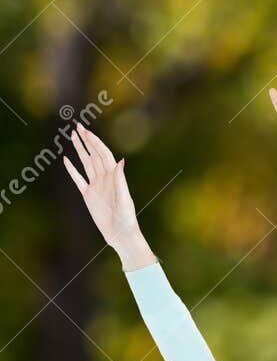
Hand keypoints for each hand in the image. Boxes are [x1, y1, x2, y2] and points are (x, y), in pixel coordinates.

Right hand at [63, 123, 153, 268]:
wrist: (121, 234)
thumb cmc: (126, 218)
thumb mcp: (124, 198)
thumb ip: (120, 180)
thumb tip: (120, 161)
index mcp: (114, 177)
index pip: (103, 155)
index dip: (95, 142)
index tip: (85, 131)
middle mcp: (104, 179)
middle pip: (93, 155)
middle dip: (86, 140)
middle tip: (76, 126)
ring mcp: (96, 186)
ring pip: (86, 164)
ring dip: (79, 150)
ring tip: (72, 136)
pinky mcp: (88, 196)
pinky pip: (79, 180)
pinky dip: (72, 170)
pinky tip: (65, 160)